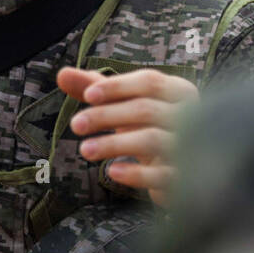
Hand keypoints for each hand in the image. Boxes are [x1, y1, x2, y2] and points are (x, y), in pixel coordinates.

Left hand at [58, 66, 197, 207]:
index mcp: (179, 92)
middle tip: (76, 125)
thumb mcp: (125, 104)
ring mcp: (190, 148)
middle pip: (146, 110)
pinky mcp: (186, 178)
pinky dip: (136, 173)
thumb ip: (95, 87)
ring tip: (85, 149)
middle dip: (107, 115)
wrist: (182, 168)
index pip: (149, 82)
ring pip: (151, 140)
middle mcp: (190, 117)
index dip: (118, 87)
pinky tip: (112, 171)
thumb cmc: (148, 126)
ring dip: (114, 144)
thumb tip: (62, 74)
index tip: (87, 96)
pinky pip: (162, 175)